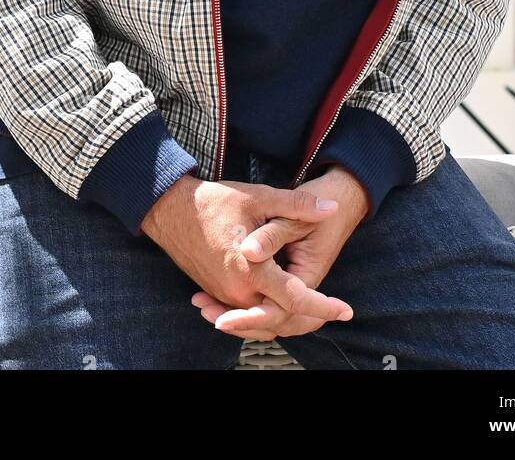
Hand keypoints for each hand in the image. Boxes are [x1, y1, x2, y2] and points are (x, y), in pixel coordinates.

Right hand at [141, 173, 353, 333]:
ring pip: (263, 316)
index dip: (322, 306)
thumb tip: (331, 207)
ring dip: (287, 314)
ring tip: (313, 307)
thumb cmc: (214, 202)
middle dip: (309, 316)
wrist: (169, 210)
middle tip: (334, 310)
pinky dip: (265, 311)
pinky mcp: (216, 293)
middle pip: (281, 316)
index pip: (294, 299)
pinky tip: (279, 301)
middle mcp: (237, 291)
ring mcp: (224, 295)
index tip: (346, 310)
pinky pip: (246, 312)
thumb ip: (297, 205)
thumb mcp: (259, 197)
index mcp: (250, 269)